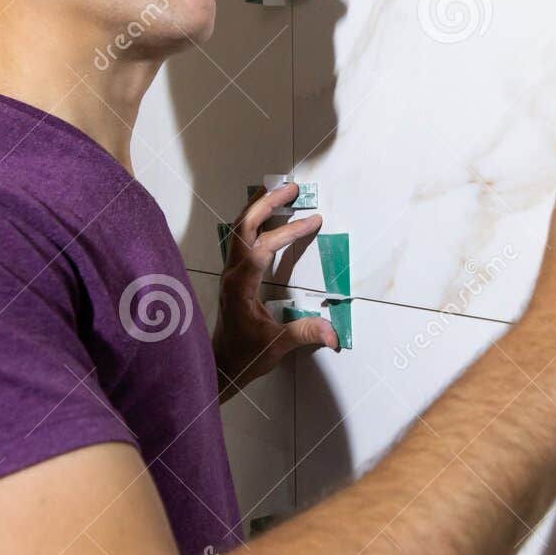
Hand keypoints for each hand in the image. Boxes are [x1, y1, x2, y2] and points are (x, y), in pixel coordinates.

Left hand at [210, 182, 338, 399]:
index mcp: (240, 286)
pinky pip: (240, 239)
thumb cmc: (245, 356)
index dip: (288, 231)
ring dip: (257, 208)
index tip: (314, 221)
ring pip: (238, 230)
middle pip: (244, 228)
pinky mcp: (233, 276)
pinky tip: (263, 214)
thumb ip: (305, 334)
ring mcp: (230, 273)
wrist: (220, 366)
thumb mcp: (277, 346)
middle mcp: (232, 274)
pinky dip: (252, 221)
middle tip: (292, 188)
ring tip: (277, 190)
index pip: (263, 248)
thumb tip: (334, 333)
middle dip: (268, 204)